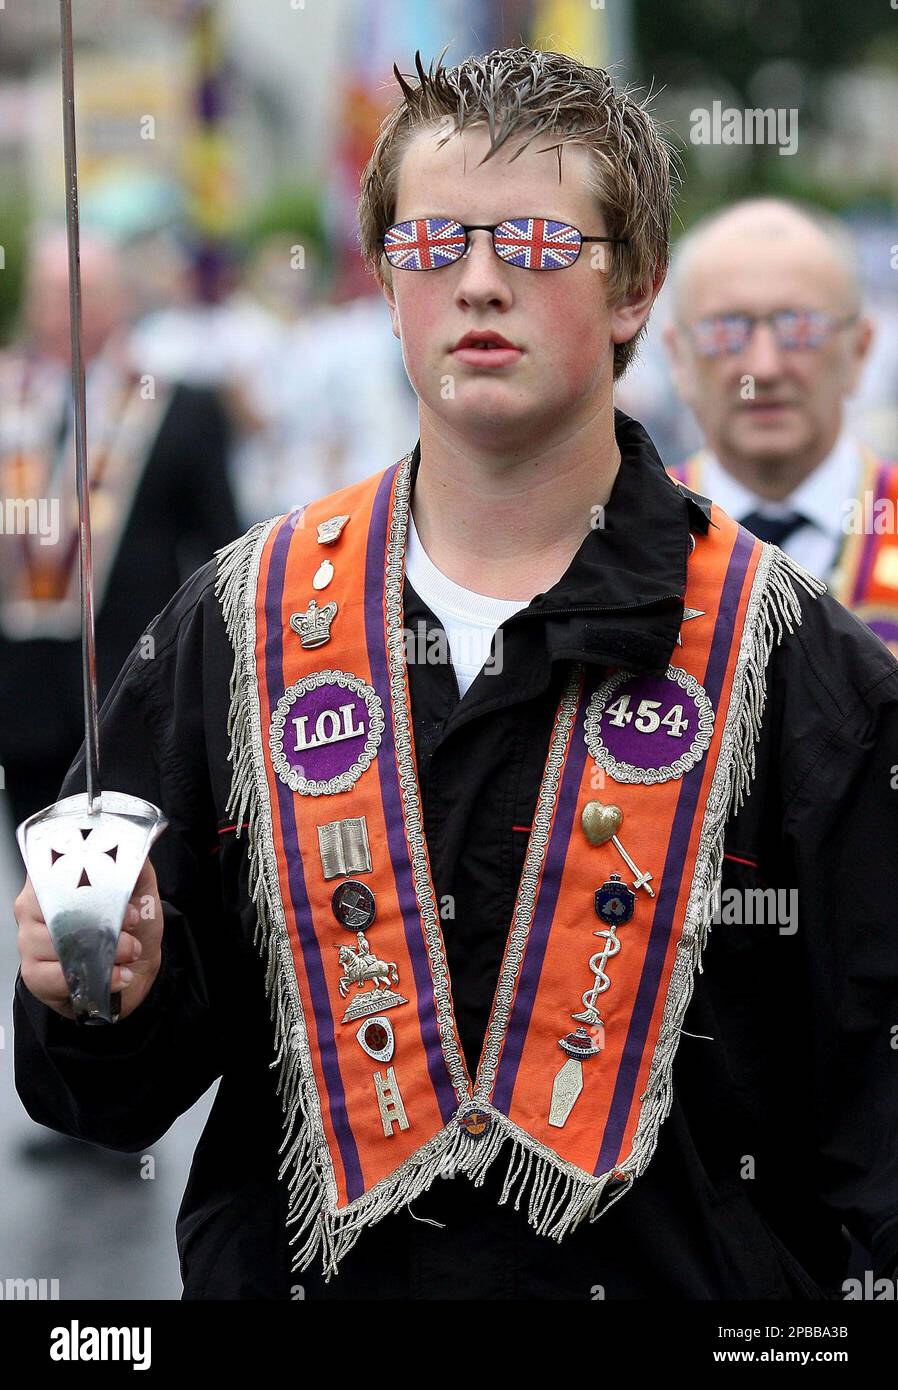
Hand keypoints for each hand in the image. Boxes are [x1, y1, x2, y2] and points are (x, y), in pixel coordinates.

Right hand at [14, 855, 163, 1021]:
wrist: (136, 967)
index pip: (57, 872)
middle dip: (106, 925)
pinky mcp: (34, 975)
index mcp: (53, 878)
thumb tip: (130, 846)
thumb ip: (134, 864)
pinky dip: (97, 978)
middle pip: (61, 912)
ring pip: (62, 946)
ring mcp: (28, 941)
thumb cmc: (132, 926)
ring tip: (127, 953)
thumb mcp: (140, 888)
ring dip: (107, 954)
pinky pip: (58, 978)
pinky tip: (116, 975)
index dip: (96, 888)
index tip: (123, 903)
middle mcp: (33, 908)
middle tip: (130, 930)